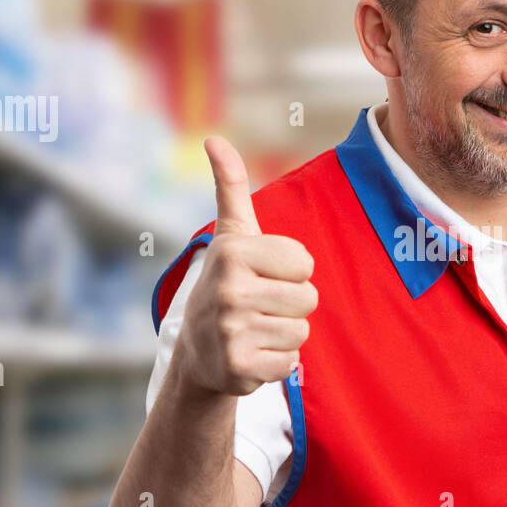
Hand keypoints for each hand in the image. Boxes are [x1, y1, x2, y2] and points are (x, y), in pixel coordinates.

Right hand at [174, 137, 317, 396]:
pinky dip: (278, 364)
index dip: (292, 273)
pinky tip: (254, 355)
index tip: (263, 276)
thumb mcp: (231, 235)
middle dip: (291, 305)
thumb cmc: (228, 283)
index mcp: (232, 252)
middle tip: (260, 307)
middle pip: (308, 298)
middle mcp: (227, 290)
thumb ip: (231, 186)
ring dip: (285, 335)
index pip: (305, 264)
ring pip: (302, 332)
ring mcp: (230, 331)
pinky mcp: (238, 368)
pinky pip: (291, 364)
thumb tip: (214, 138)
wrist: (197, 353)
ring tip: (256, 330)